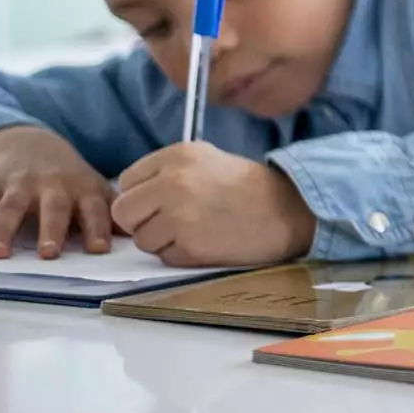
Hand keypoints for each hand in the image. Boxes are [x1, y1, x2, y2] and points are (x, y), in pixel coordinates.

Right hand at [0, 126, 114, 257]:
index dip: (98, 228)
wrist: (32, 144)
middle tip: (50, 254)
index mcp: (84, 190)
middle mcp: (54, 186)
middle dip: (52, 229)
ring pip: (13, 206)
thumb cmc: (70, 179)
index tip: (99, 249)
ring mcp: (22, 184)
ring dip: (5, 229)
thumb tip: (140, 239)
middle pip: (55, 208)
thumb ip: (111, 215)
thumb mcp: (94, 190)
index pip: (95, 210)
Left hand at [113, 143, 316, 266]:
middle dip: (143, 222)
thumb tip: (131, 198)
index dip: (141, 196)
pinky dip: (182, 255)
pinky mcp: (189, 244)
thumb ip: (167, 173)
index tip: (163, 202)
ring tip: (196, 230)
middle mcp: (173, 181)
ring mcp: (178, 214)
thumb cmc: (248, 186)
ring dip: (163, 241)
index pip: (126, 182)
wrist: (289, 210)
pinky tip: (207, 242)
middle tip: (172, 222)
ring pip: (142, 239)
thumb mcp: (207, 160)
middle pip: (124, 212)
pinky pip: (164, 257)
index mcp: (177, 155)